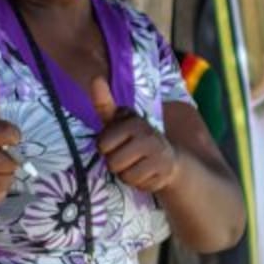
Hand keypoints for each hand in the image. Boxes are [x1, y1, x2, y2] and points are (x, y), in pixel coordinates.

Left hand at [92, 77, 178, 192]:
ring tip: (137, 164)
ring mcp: (158, 153)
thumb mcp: (118, 121)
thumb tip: (95, 78)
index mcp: (133, 121)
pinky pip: (138, 184)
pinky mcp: (164, 172)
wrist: (168, 159)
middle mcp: (147, 134)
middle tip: (128, 156)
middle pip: (112, 162)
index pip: (102, 144)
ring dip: (127, 174)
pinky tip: (147, 173)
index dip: (106, 147)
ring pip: (125, 175)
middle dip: (116, 163)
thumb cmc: (134, 138)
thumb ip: (105, 103)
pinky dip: (139, 183)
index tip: (117, 142)